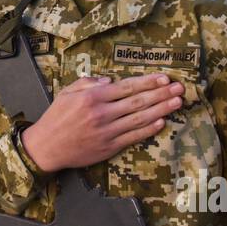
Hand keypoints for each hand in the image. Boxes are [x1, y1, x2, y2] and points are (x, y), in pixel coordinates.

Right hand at [22, 75, 185, 172]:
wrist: (46, 147)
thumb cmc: (56, 117)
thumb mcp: (67, 93)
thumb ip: (88, 83)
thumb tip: (110, 81)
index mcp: (92, 97)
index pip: (126, 87)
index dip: (148, 82)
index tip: (164, 78)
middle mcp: (102, 113)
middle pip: (138, 102)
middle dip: (161, 94)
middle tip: (180, 88)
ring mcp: (107, 131)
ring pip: (139, 119)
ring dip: (161, 110)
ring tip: (177, 103)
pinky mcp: (109, 147)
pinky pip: (133, 136)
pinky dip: (148, 129)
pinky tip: (162, 122)